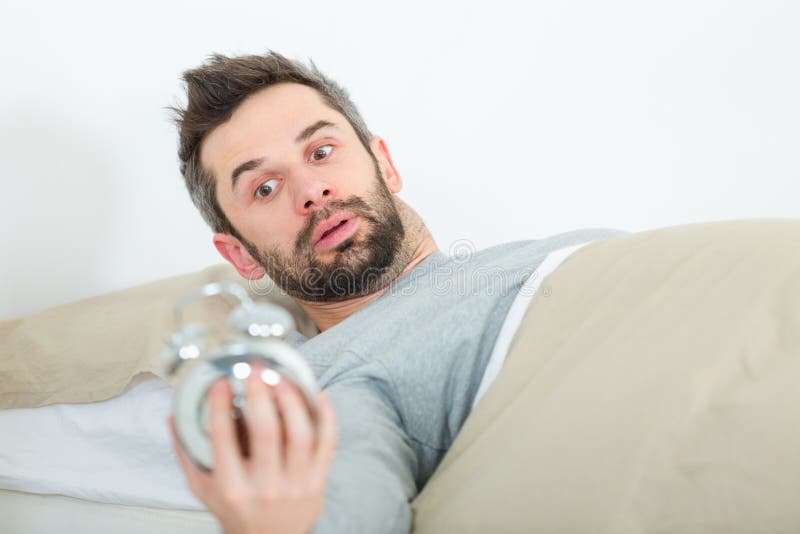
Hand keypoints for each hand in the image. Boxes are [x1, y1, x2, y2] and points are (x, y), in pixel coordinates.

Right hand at [168, 364, 336, 533]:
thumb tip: (174, 418)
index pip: (223, 440)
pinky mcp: (318, 481)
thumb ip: (188, 454)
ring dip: (293, 400)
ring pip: (301, 434)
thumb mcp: (204, 489)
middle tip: (255, 370)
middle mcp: (265, 486)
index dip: (219, 406)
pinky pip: (327, 443)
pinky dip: (325, 416)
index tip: (220, 383)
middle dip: (260, 394)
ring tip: (282, 378)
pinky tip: (316, 395)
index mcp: (232, 487)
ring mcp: (295, 484)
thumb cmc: (238, 511)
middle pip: (266, 432)